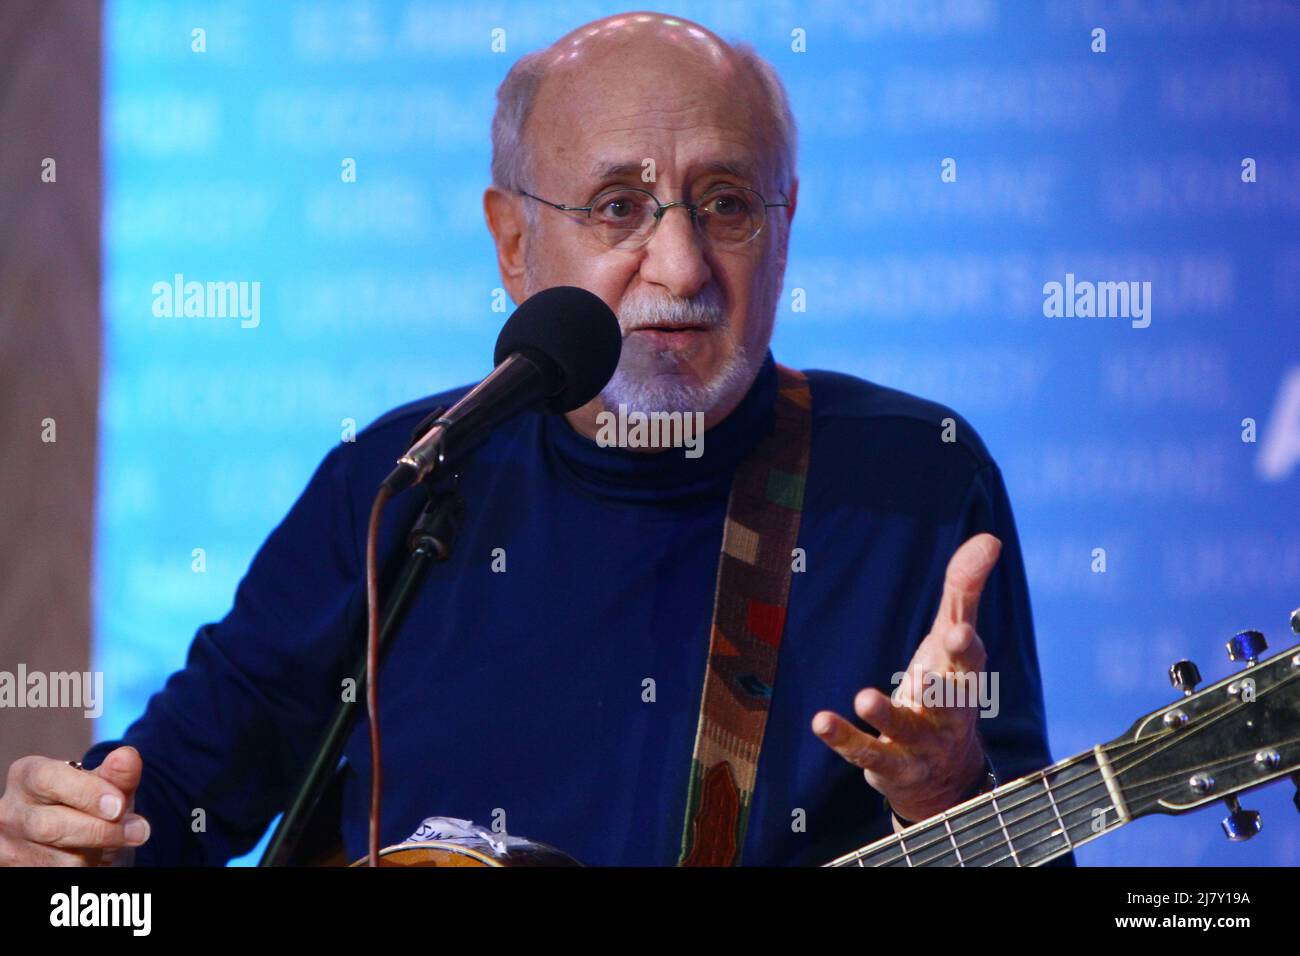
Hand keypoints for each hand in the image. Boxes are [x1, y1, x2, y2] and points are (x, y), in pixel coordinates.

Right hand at [0, 746, 149, 865]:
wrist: (78, 836)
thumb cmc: (91, 802)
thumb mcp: (107, 785)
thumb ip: (117, 773)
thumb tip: (127, 757)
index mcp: (27, 775)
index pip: (49, 780)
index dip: (87, 793)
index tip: (119, 806)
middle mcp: (9, 810)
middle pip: (51, 826)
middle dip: (101, 830)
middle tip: (138, 831)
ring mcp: (7, 845)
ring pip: (58, 859)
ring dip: (96, 852)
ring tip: (111, 840)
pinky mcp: (15, 870)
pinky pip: (59, 876)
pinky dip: (86, 868)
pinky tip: (91, 856)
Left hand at [812, 533, 1000, 822]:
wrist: (942, 775)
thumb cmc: (946, 689)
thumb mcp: (951, 641)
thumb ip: (964, 592)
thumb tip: (989, 539)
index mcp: (964, 680)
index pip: (970, 664)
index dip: (966, 649)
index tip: (959, 633)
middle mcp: (947, 715)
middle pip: (950, 704)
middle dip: (942, 692)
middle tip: (926, 677)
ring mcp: (918, 744)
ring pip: (903, 731)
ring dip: (885, 714)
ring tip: (864, 696)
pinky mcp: (889, 765)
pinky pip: (866, 754)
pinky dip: (843, 739)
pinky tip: (820, 721)